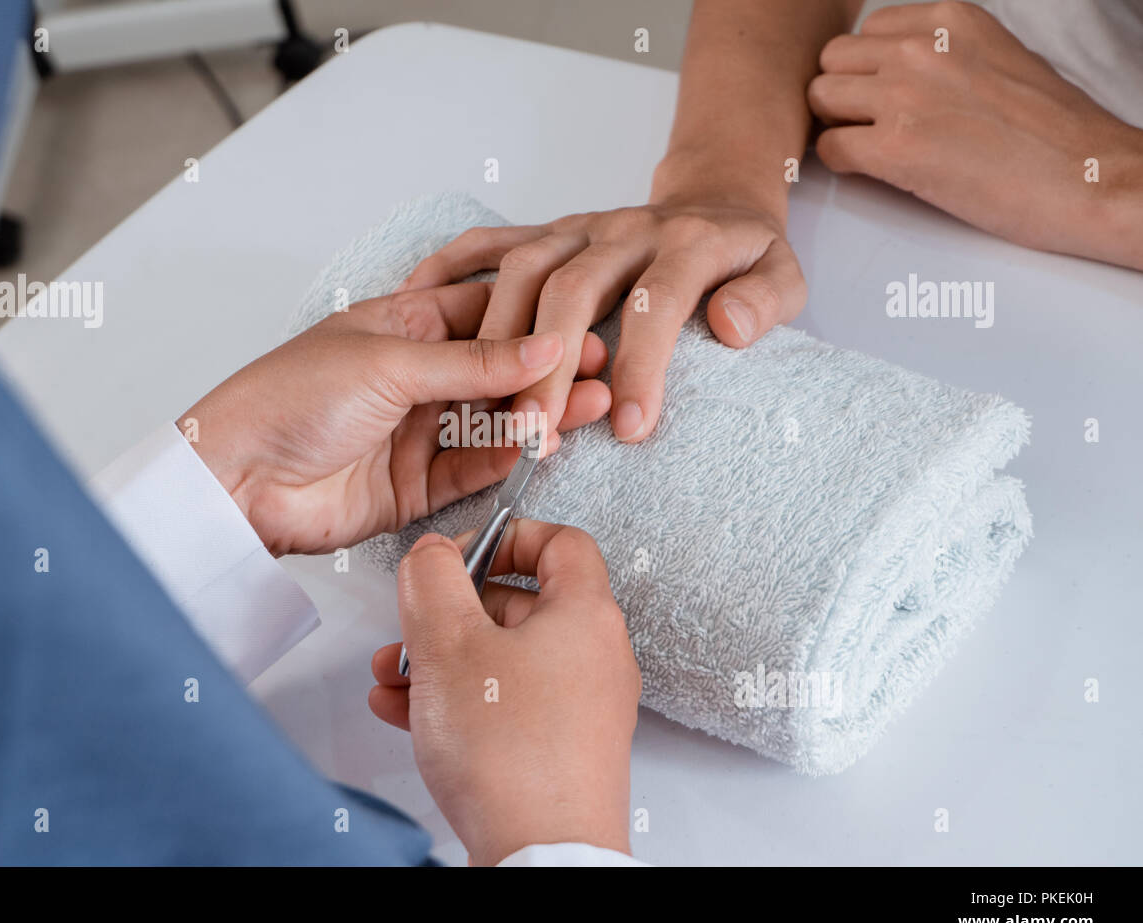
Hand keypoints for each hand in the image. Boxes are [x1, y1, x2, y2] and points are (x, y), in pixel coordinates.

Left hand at [180, 284, 611, 555]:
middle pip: (495, 371)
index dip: (533, 320)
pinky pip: (474, 469)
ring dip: (539, 415)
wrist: (238, 479)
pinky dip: (509, 459)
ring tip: (591, 405)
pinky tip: (544, 444)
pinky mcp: (414, 486)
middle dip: (547, 370)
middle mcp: (412, 378)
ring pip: (493, 421)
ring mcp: (415, 433)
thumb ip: (472, 362)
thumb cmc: (289, 398)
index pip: (481, 313)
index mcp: (400, 327)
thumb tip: (545, 344)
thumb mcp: (388, 362)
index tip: (583, 323)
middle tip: (599, 369)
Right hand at [368, 520, 640, 865]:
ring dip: (444, 660)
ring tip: (395, 678)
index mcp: (586, 615)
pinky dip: (461, 700)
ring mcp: (583, 708)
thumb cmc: (512, 757)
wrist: (542, 854)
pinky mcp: (563, 750)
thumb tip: (433, 554)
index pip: (560, 542)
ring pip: (505, 660)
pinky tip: (408, 713)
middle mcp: (596, 659)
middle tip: (413, 628)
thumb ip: (432, 580)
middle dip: (452, 613)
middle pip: (520, 605)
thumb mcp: (449, 644)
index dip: (506, 537)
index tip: (461, 555)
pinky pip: (508, 705)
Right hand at [397, 202, 805, 443]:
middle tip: (536, 435)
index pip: (658, 301)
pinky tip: (420, 301)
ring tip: (487, 407)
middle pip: (573, 288)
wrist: (716, 201)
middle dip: (549, 364)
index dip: (642, 364)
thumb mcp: (787, 275)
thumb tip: (730, 325)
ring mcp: (581, 227)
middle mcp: (625, 229)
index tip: (631, 429)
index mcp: (687, 243)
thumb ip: (764, 300)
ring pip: (524, 269)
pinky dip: (452, 266)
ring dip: (499, 337)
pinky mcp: (551, 230)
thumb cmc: (745, 258)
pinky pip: (491, 240)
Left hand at [808, 0, 1142, 268]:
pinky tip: (877, 173)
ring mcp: (905, 96)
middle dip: (842, 94)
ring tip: (873, 149)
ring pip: (820, 100)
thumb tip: (888, 71)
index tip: (884, 96)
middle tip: (869, 125)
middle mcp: (922, 48)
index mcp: (950, 19)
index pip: (867, 32)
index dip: (867, 70)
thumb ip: (939, 54)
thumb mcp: (994, 57)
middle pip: (833, 62)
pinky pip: (829, 150)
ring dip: (836, 126)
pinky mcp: (896, 149)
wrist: (1088, 178)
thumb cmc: (1049, 131)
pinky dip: (841, 164)